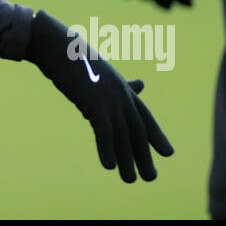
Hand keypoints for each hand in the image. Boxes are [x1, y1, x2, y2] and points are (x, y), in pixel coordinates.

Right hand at [25, 10, 173, 181]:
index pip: (144, 115)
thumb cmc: (74, 57)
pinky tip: (109, 167)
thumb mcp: (102, 73)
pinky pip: (104, 130)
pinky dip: (107, 149)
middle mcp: (121, 94)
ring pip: (123, 135)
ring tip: (130, 180)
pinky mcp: (94, 101)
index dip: (156, 135)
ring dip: (127, 160)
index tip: (168, 153)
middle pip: (137, 130)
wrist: (56, 45)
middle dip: (144, 155)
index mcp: (122, 87)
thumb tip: (142, 84)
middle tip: (151, 177)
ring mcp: (109, 97)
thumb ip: (122, 85)